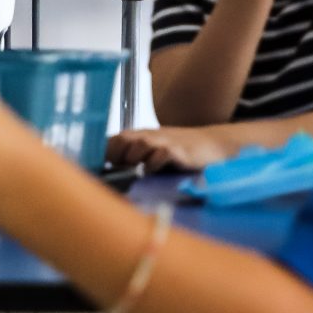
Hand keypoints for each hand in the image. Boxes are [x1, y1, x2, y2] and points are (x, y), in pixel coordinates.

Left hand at [107, 125, 229, 172]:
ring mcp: (165, 141)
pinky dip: (155, 162)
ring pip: (139, 143)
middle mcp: (150, 136)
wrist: (213, 145)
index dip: (103, 153)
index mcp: (141, 137)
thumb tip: (111, 176)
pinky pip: (162, 153)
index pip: (113, 141)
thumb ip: (136, 161)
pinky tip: (156, 169)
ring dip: (133, 157)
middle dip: (115, 155)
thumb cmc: (181, 153)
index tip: (99, 167)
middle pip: (122, 140)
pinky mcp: (180, 151)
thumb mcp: (154, 155)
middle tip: (118, 169)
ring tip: (137, 169)